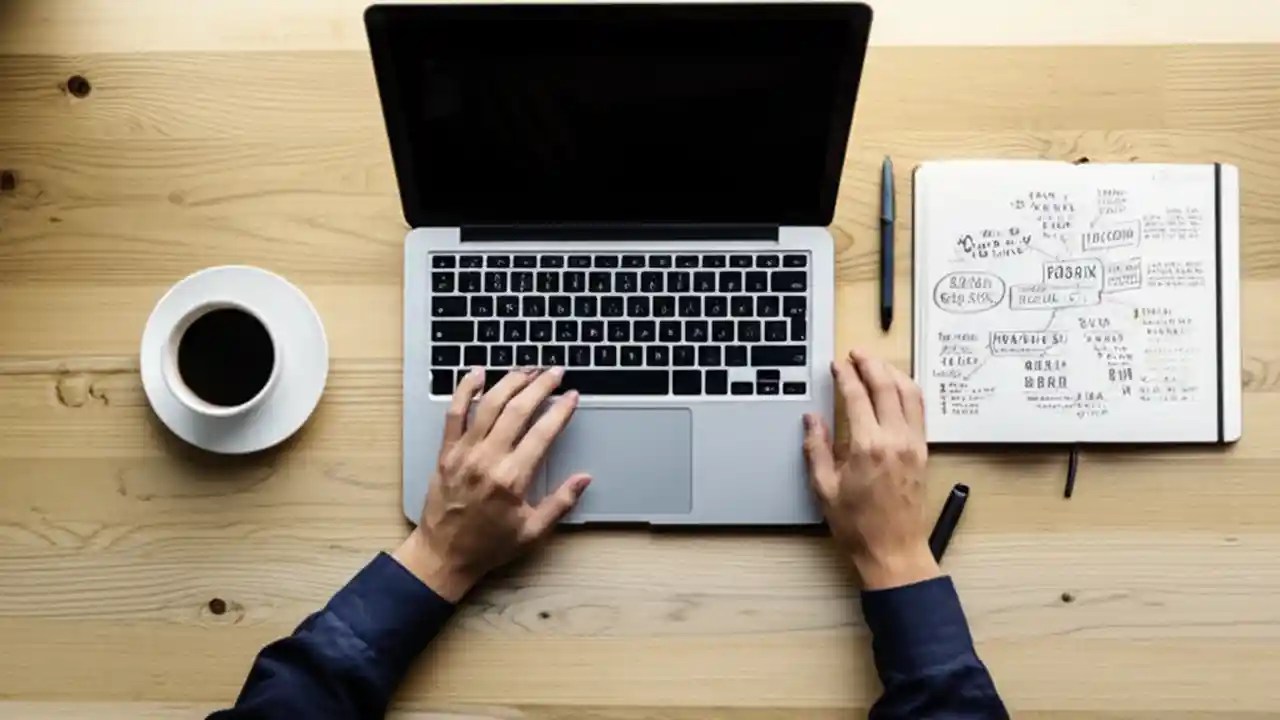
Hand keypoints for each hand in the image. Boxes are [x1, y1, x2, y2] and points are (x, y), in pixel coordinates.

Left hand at [393, 367, 589, 600]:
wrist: (443, 555)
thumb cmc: (488, 546)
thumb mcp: (533, 531)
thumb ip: (561, 502)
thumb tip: (584, 478)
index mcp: (512, 479)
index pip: (543, 432)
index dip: (561, 410)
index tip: (572, 396)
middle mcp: (487, 460)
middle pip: (517, 410)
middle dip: (540, 386)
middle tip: (554, 372)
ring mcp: (464, 453)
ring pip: (488, 404)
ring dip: (509, 382)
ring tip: (526, 370)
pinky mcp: (446, 452)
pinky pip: (453, 413)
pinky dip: (464, 390)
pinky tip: (477, 374)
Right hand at [803, 351, 939, 590]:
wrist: (894, 551)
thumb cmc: (857, 526)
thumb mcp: (824, 488)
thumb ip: (816, 448)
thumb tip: (811, 418)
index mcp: (867, 447)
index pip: (856, 396)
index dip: (845, 375)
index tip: (837, 364)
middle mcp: (895, 439)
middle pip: (886, 386)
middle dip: (870, 364)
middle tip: (856, 353)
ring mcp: (913, 444)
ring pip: (909, 393)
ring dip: (893, 372)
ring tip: (877, 363)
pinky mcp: (923, 452)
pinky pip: (920, 410)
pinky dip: (909, 391)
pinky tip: (898, 387)